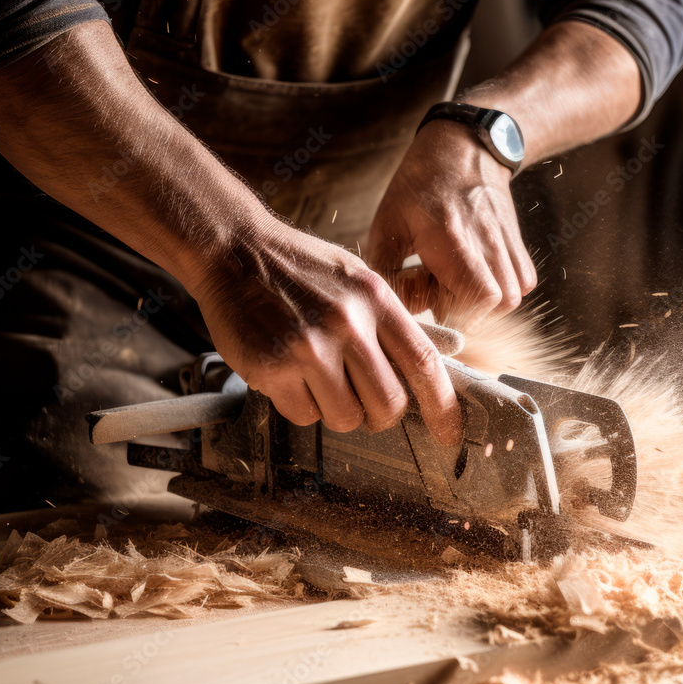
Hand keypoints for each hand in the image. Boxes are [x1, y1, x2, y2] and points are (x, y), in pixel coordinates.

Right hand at [192, 214, 461, 444]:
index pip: (424, 363)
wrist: (233, 249)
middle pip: (388, 404)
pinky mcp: (272, 368)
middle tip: (359, 398)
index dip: (443, 406)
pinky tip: (285, 373)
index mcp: (375, 298)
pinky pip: (302, 415)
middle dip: (377, 414)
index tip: (449, 433)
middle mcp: (347, 323)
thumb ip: (393, 320)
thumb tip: (444, 354)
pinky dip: (297, 404)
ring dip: (332, 408)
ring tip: (313, 375)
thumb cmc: (298, 268)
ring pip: (346, 417)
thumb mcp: (357, 280)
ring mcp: (308, 347)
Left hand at [366, 119, 536, 321]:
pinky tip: (476, 274)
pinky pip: (523, 282)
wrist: (462, 146)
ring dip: (485, 301)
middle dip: (468, 310)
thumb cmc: (418, 187)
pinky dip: (503, 289)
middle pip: (499, 304)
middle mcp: (487, 242)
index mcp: (452, 238)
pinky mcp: (517, 242)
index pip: (480, 297)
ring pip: (514, 297)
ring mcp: (507, 242)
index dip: (454, 309)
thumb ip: (384, 269)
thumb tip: (393, 309)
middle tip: (440, 288)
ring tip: (457, 281)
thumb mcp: (387, 223)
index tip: (427, 292)